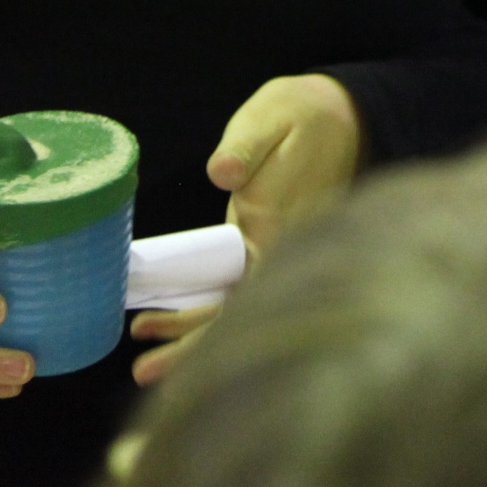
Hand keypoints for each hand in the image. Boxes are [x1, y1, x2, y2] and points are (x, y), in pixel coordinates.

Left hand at [133, 74, 361, 384]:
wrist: (342, 114)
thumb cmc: (300, 114)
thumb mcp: (271, 117)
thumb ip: (246, 146)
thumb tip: (224, 174)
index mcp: (279, 225)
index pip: (237, 292)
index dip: (196, 321)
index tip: (149, 330)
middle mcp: (282, 248)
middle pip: (237, 314)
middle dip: (192, 349)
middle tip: (144, 372)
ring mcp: (278, 250)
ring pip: (238, 308)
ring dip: (195, 336)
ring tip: (147, 360)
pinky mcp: (270, 243)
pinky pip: (239, 289)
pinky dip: (206, 308)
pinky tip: (174, 318)